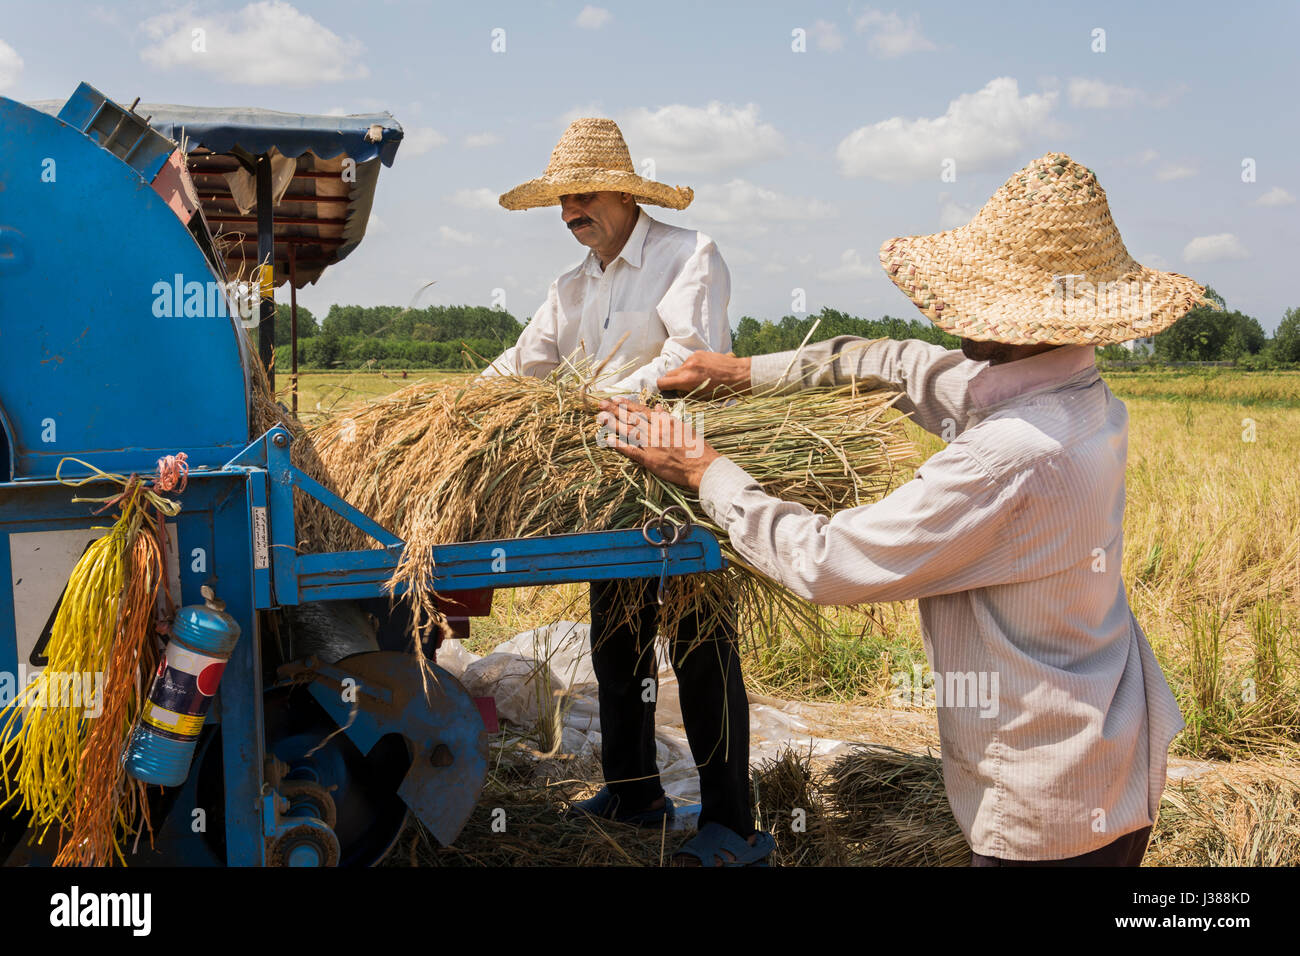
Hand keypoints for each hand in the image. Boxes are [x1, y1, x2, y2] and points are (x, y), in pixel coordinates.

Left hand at [595, 398, 718, 491]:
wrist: (701, 466)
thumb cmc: (696, 447)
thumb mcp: (684, 427)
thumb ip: (668, 418)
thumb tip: (657, 408)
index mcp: (664, 422)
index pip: (642, 410)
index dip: (627, 405)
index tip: (615, 399)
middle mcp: (656, 431)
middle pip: (631, 419)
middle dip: (614, 411)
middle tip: (600, 405)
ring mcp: (652, 445)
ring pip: (628, 431)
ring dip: (613, 424)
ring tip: (600, 418)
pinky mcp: (650, 460)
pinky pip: (631, 451)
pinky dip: (619, 445)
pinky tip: (607, 440)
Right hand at [657, 352, 751, 398]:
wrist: (738, 374)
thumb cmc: (722, 390)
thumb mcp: (701, 397)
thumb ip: (685, 393)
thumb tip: (674, 394)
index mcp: (686, 380)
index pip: (662, 382)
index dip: (662, 387)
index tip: (666, 390)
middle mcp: (687, 367)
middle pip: (668, 374)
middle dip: (672, 381)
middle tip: (681, 387)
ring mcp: (692, 358)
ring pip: (679, 367)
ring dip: (683, 373)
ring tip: (697, 378)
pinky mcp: (698, 353)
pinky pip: (689, 361)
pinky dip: (692, 367)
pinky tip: (703, 371)